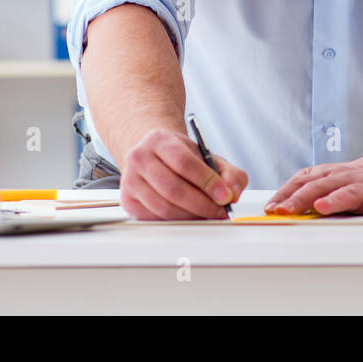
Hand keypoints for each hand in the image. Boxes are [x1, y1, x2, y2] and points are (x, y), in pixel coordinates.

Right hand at [119, 127, 246, 219]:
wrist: (153, 156)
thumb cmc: (180, 157)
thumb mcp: (207, 156)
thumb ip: (228, 172)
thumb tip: (233, 192)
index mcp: (159, 140)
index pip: (184, 163)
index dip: (207, 182)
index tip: (225, 195)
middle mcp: (140, 158)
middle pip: (173, 188)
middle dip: (202, 204)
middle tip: (220, 210)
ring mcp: (130, 180)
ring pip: (164, 207)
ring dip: (191, 216)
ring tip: (208, 214)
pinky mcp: (129, 201)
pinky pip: (155, 218)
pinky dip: (177, 221)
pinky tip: (190, 215)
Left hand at [265, 156, 362, 216]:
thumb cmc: (357, 180)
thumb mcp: (330, 180)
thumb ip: (307, 192)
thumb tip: (276, 209)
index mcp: (329, 175)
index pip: (303, 182)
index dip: (286, 195)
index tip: (272, 209)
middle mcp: (346, 178)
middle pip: (321, 187)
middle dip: (301, 199)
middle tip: (285, 211)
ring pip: (351, 192)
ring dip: (336, 199)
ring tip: (323, 207)